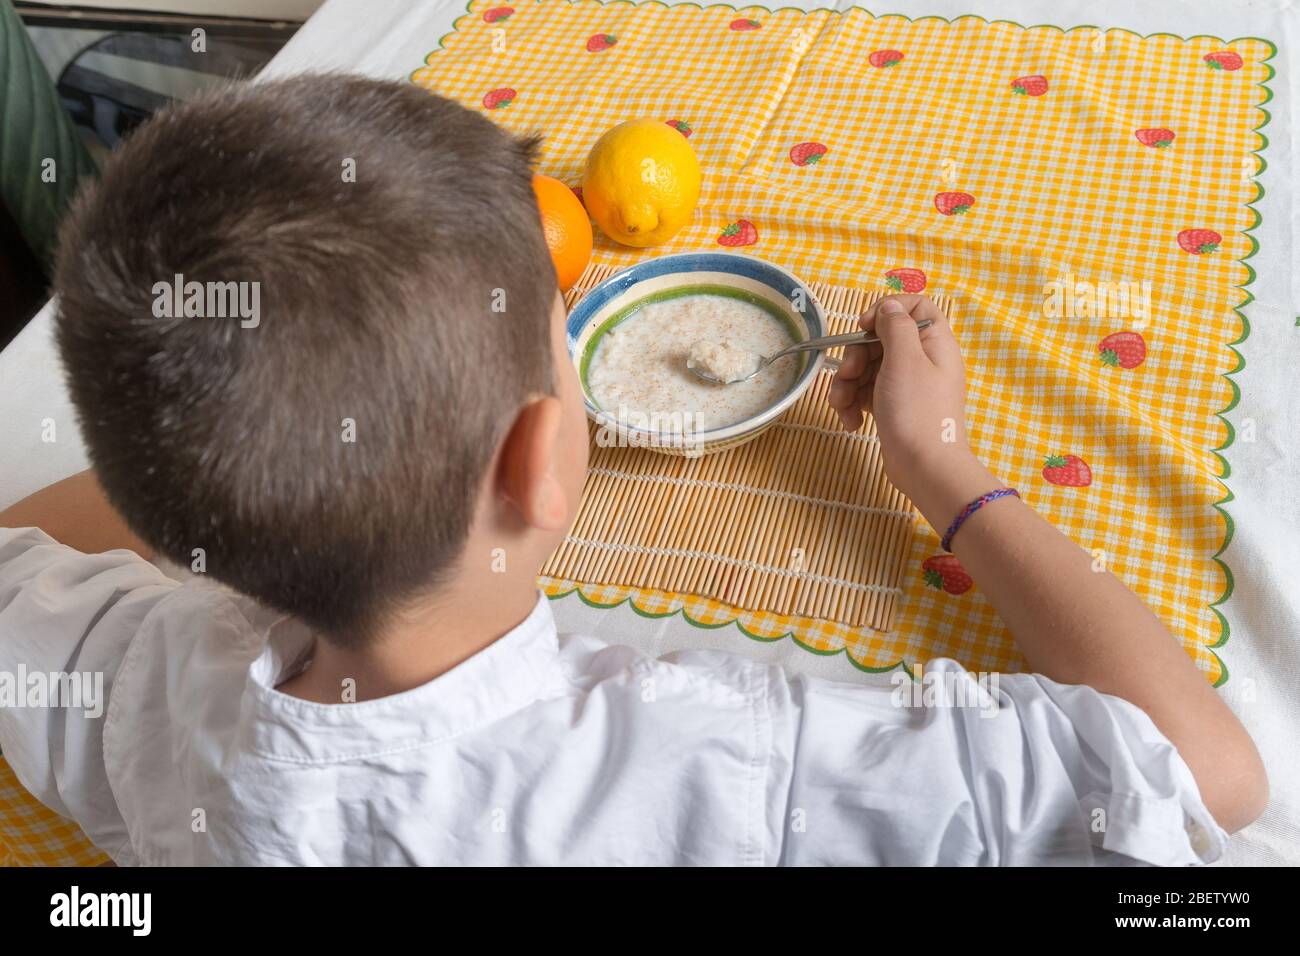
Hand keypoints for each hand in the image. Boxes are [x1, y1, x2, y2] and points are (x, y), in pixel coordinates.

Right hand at [827, 295, 993, 523]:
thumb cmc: (917, 411)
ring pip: (868, 368)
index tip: (864, 327)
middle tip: (848, 375)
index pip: (914, 307)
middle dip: (856, 356)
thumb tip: (889, 306)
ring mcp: (907, 385)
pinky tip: (850, 421)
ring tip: (841, 406)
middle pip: (880, 340)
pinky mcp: (894, 407)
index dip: (886, 310)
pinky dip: (854, 404)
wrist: (925, 468)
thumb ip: (895, 325)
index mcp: (934, 342)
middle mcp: (923, 360)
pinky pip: (867, 393)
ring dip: (847, 385)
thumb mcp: (905, 359)